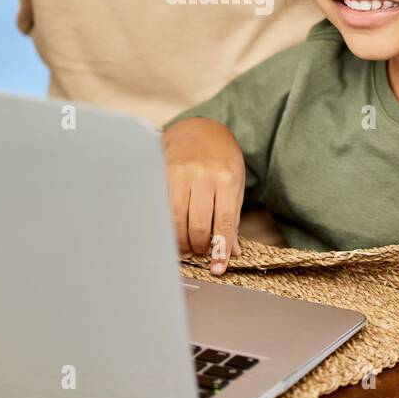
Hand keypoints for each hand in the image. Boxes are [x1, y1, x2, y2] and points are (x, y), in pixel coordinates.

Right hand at [162, 118, 244, 273]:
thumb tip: (231, 251)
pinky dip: (166, 224)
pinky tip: (170, 232)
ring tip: (186, 248)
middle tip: (200, 253)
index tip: (217, 268)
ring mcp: (180, 172)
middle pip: (198, 225)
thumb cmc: (222, 158)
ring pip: (177, 219)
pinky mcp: (162, 171)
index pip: (224, 223)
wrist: (200, 128)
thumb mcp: (236, 183)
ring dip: (181, 241)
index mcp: (227, 179)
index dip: (220, 250)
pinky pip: (162, 206)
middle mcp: (203, 175)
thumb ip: (232, 217)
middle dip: (199, 247)